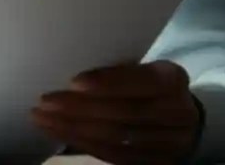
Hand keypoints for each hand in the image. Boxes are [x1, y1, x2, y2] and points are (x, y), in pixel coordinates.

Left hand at [30, 60, 201, 164]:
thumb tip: (69, 71)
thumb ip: (117, 69)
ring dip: (73, 127)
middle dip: (80, 107)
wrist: (182, 119)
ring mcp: (168, 143)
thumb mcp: (142, 68)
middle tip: (46, 101)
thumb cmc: (148, 85)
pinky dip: (81, 143)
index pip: (141, 81)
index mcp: (172, 79)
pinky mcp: (154, 162)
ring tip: (42, 117)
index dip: (108, 82)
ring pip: (115, 137)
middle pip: (124, 113)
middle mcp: (176, 113)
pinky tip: (57, 132)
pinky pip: (113, 155)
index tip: (73, 82)